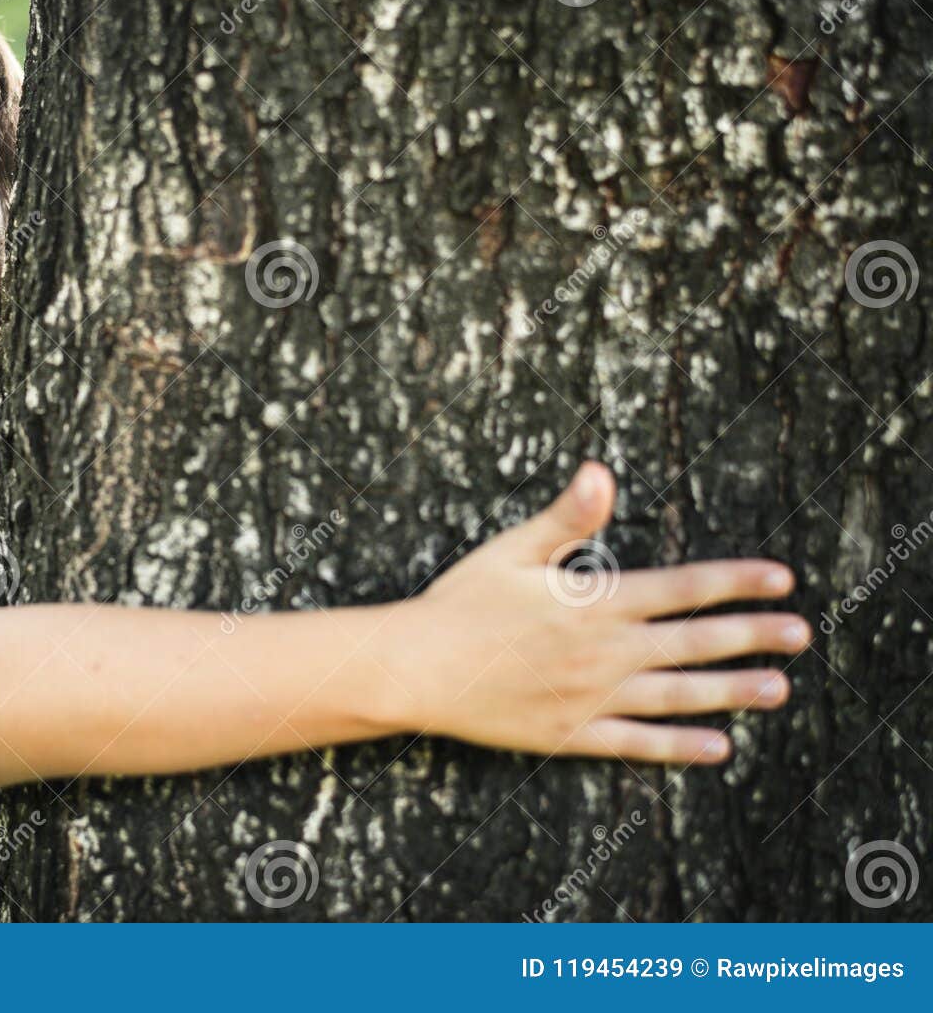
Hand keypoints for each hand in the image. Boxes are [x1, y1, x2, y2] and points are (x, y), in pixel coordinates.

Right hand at [398, 461, 806, 764]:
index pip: (683, 587)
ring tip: (778, 690)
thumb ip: (566, 517)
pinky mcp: (572, 735)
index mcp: (595, 602)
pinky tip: (718, 747)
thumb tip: (601, 471)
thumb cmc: (459, 604)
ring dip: (733, 692)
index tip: (781, 578)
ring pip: (680, 696)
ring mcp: (592, 697)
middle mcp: (605, 652)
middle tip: (801, 634)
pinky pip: (639, 744)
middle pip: (695, 642)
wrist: (417, 667)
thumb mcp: (512, 550)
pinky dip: (681, 747)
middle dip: (754, 636)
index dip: (736, 581)